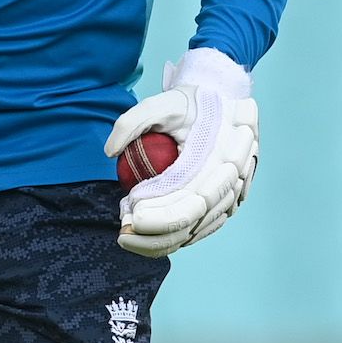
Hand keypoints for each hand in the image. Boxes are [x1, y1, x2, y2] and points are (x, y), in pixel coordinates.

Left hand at [104, 46, 258, 256]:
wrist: (224, 104)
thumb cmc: (192, 103)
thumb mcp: (163, 101)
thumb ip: (132, 121)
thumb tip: (109, 152)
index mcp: (222, 157)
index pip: (192, 200)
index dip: (163, 216)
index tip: (132, 217)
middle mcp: (232, 182)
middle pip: (193, 222)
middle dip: (156, 237)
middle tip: (122, 235)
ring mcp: (232, 197)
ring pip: (195, 231)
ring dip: (161, 242)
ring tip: (128, 238)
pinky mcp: (225, 206)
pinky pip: (198, 230)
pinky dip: (173, 238)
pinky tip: (145, 239)